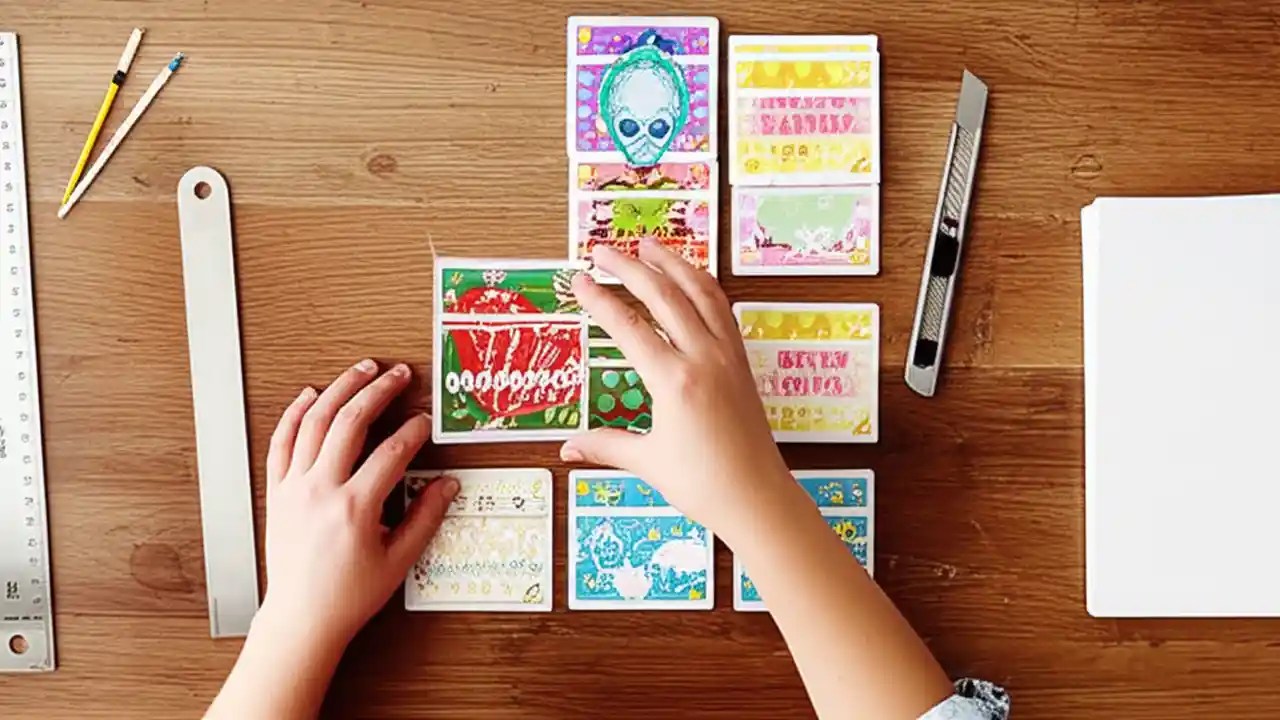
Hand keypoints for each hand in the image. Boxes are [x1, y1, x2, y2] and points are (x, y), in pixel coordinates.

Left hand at [258, 359, 457, 645]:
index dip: (414, 430)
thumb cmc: (347, 596)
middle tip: (398, 374)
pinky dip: (294, 413)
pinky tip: (310, 396)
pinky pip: (281, 442)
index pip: (392, 452)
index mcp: (355, 508)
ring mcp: (295, 488)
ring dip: (339, 389)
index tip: (425, 422)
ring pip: (315, 422)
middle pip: (351, 422)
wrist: (301, 617)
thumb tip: (447, 487)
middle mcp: (321, 490)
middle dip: (379, 391)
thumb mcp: (398, 560)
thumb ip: (425, 518)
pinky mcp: (278, 492)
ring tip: (361, 370)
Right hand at [561, 241, 793, 540]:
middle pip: (662, 295)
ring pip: (699, 292)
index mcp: (675, 382)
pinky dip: (701, 285)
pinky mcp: (742, 361)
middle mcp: (704, 359)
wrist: (757, 498)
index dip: (600, 300)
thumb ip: (605, 446)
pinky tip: (688, 278)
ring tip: (648, 245)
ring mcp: (727, 356)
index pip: (628, 327)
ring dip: (671, 263)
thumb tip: (567, 448)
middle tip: (603, 249)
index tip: (580, 280)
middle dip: (629, 267)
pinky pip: (721, 309)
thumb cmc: (705, 484)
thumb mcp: (647, 462)